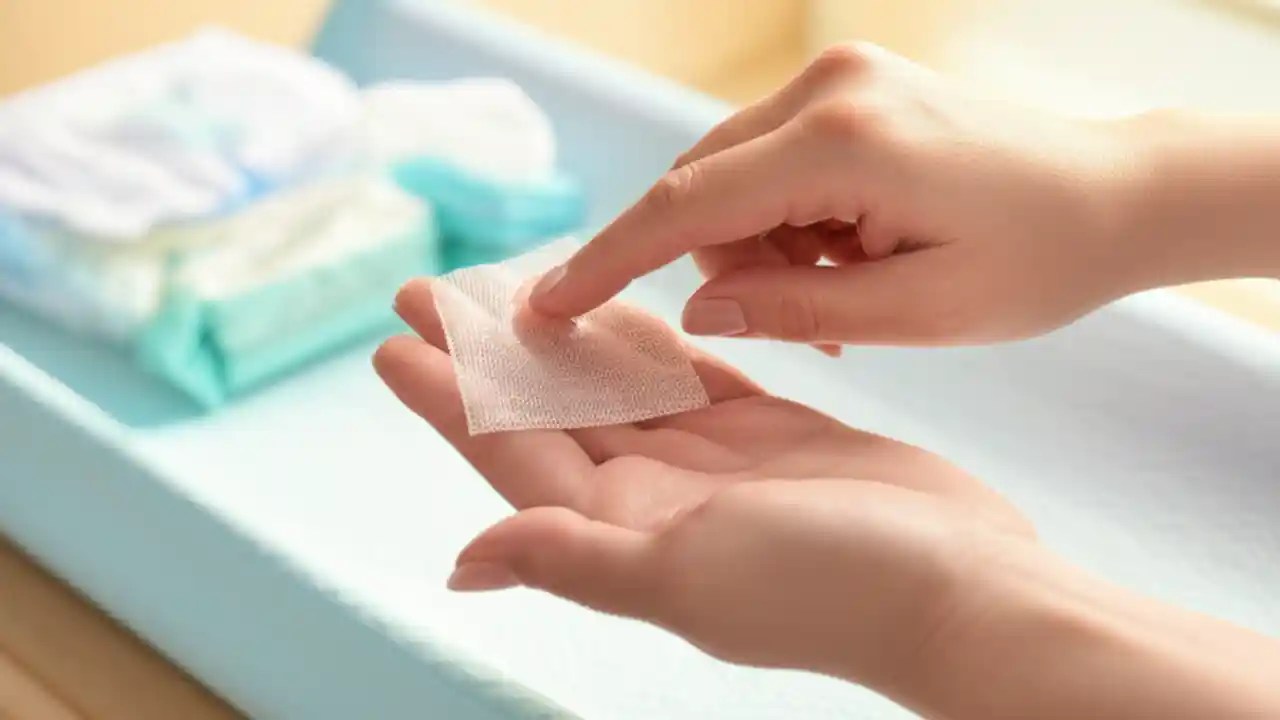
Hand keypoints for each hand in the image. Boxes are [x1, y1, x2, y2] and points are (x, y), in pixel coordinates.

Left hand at [374, 278, 1033, 690]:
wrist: (960, 586)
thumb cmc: (831, 588)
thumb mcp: (690, 574)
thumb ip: (574, 560)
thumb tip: (464, 563)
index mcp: (621, 531)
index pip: (509, 454)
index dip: (448, 400)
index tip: (392, 343)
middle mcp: (653, 499)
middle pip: (545, 411)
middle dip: (485, 354)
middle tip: (427, 289)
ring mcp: (708, 465)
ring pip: (610, 385)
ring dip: (556, 337)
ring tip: (504, 286)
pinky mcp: (764, 433)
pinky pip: (684, 374)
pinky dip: (645, 339)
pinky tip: (612, 306)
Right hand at [527, 42, 1146, 344]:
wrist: (1116, 192)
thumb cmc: (1038, 259)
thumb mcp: (921, 313)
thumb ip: (796, 311)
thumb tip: (698, 308)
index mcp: (846, 142)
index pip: (689, 205)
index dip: (609, 261)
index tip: (546, 306)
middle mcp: (829, 88)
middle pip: (702, 187)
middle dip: (720, 263)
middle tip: (807, 318)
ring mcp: (838, 77)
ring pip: (732, 177)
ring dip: (762, 245)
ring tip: (850, 292)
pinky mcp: (848, 86)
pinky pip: (771, 161)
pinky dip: (787, 219)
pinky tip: (851, 253)